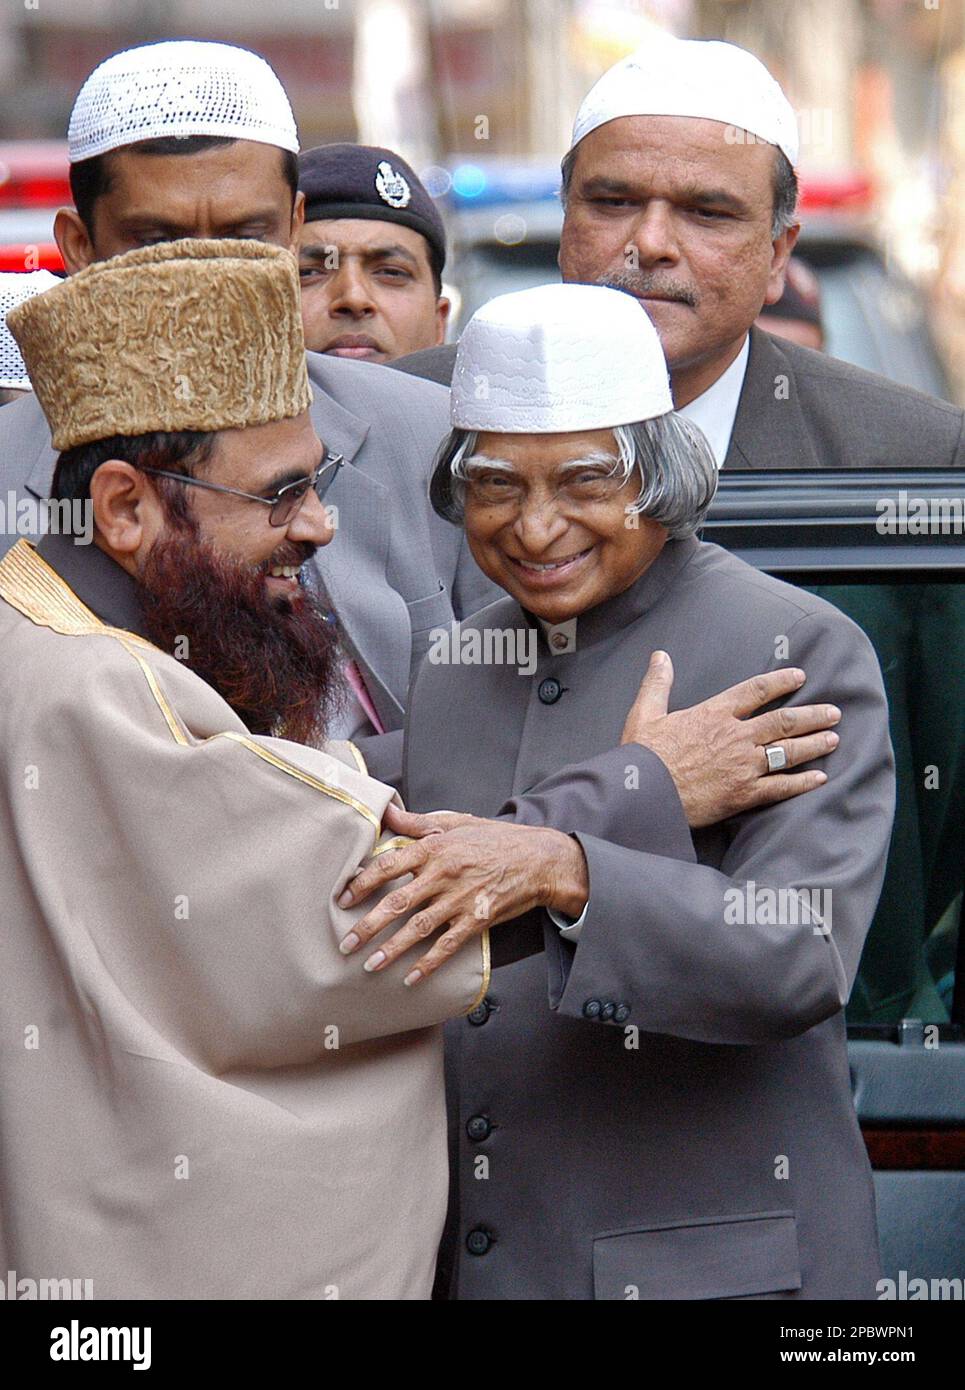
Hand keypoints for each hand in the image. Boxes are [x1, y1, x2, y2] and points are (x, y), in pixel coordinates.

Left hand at [337, 806, 587, 984]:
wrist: (539, 859)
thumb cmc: (494, 838)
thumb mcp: (455, 822)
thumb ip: (416, 822)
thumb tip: (385, 811)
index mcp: (434, 848)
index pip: (388, 866)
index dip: (362, 884)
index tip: (343, 899)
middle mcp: (443, 874)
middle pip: (397, 902)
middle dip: (367, 926)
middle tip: (345, 944)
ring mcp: (460, 899)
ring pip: (418, 928)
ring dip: (391, 949)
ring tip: (369, 965)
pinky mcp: (477, 920)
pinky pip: (447, 946)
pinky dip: (428, 964)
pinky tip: (410, 978)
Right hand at [621, 652, 840, 828]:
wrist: (644, 795)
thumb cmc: (642, 756)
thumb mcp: (645, 713)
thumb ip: (658, 683)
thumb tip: (661, 656)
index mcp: (714, 713)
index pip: (756, 691)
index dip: (781, 682)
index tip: (800, 677)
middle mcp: (735, 736)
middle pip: (783, 721)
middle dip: (812, 715)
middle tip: (833, 712)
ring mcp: (743, 765)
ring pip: (788, 751)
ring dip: (814, 744)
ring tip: (834, 738)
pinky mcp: (744, 793)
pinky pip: (781, 786)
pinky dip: (802, 782)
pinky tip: (819, 777)